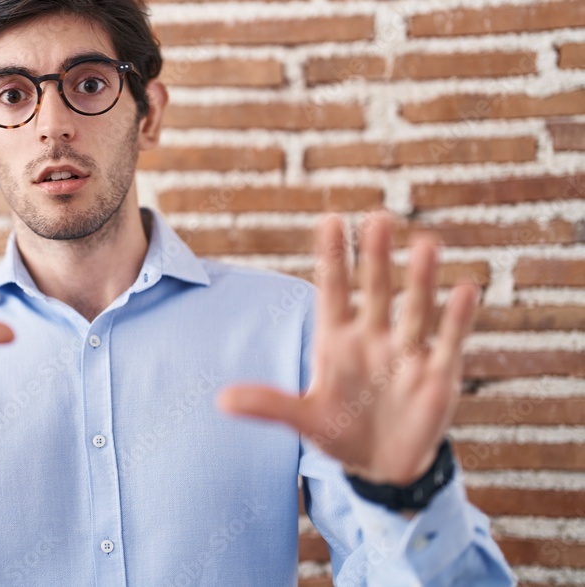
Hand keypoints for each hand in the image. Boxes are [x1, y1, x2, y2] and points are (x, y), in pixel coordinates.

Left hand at [218, 213, 477, 484]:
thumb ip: (267, 405)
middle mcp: (373, 338)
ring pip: (415, 309)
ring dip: (420, 280)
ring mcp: (407, 354)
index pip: (332, 290)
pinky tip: (464, 289)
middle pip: (375, 291)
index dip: (333, 258)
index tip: (331, 219)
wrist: (381, 466)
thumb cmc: (339, 431)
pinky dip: (456, 319)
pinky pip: (448, 342)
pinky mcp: (437, 377)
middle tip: (377, 218)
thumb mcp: (303, 420)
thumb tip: (219, 401)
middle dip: (376, 258)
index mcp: (337, 341)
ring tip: (426, 243)